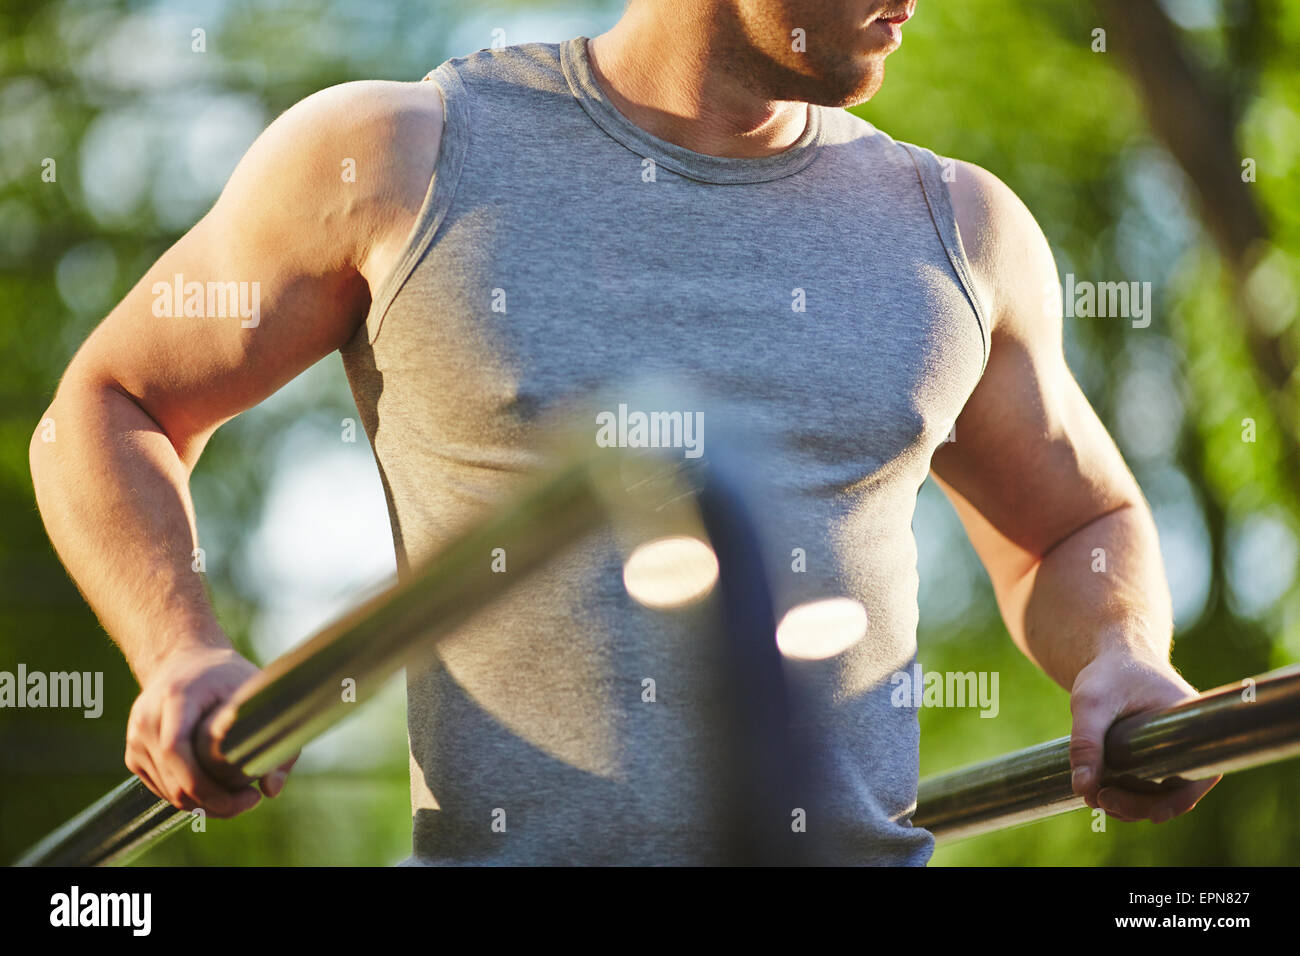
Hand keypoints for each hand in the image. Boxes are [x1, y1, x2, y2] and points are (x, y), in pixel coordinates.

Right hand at [125, 645, 297, 817]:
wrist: (183, 658)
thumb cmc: (227, 676)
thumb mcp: (258, 693)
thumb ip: (272, 734)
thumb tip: (272, 790)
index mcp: (175, 696)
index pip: (176, 749)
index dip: (211, 784)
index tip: (251, 794)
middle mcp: (148, 719)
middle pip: (176, 782)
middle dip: (217, 802)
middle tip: (251, 800)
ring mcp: (136, 739)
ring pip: (170, 793)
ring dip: (206, 803)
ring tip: (240, 795)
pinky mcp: (134, 755)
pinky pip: (163, 789)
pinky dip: (191, 797)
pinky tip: (217, 788)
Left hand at [1068, 648, 1218, 822]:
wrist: (1112, 654)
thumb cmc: (1108, 673)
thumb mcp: (1091, 702)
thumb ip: (1085, 742)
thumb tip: (1083, 790)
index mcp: (1191, 723)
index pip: (1198, 774)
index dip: (1179, 801)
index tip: (1152, 815)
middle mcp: (1191, 740)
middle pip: (1178, 790)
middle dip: (1140, 805)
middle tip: (1099, 800)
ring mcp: (1176, 748)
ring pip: (1162, 792)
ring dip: (1133, 804)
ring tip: (1096, 797)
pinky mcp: (1160, 753)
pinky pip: (1152, 784)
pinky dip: (1131, 794)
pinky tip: (1102, 792)